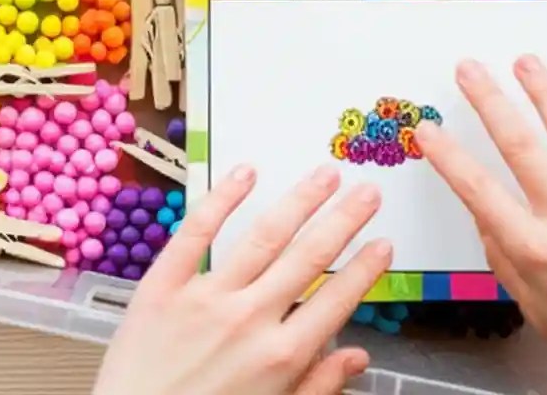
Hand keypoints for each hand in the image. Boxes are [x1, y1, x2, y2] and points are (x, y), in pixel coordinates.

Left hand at [93, 163, 392, 394]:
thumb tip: (357, 357)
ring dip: (301, 201)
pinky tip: (246, 173)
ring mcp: (205, 299)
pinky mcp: (162, 288)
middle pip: (309, 257)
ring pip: (264, 237)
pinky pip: (195, 233)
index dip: (366, 269)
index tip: (384, 243)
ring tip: (325, 175)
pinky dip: (222, 199)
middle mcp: (249, 320)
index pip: (338, 299)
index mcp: (282, 356)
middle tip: (367, 192)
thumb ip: (317, 385)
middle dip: (345, 220)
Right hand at [415, 57, 546, 394]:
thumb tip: (484, 221)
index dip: (448, 157)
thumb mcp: (538, 311)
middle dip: (488, 101)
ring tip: (523, 61)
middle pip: (519, 146)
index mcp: (535, 250)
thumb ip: (505, 263)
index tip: (427, 130)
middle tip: (468, 69)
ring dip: (542, 92)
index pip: (478, 191)